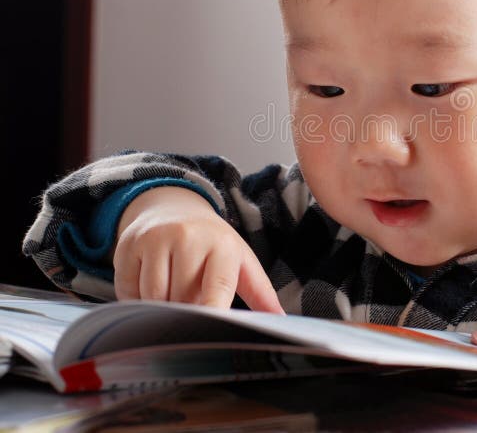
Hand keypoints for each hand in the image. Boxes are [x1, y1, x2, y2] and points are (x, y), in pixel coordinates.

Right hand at [113, 186, 283, 313]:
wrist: (173, 208)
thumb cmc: (213, 244)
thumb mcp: (240, 260)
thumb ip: (261, 292)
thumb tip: (281, 322)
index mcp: (222, 245)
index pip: (218, 287)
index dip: (213, 314)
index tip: (212, 334)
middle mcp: (188, 238)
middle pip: (182, 299)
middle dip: (186, 312)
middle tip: (192, 306)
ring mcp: (155, 239)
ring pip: (153, 298)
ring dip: (160, 309)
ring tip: (173, 294)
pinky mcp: (127, 245)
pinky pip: (127, 291)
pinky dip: (136, 299)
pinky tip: (150, 285)